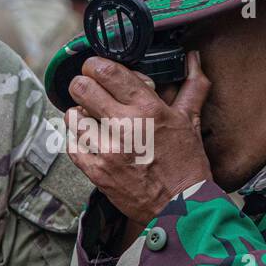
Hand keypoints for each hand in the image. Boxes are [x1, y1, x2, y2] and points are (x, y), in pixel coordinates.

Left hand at [67, 50, 212, 222]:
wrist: (182, 207)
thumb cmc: (186, 165)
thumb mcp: (190, 121)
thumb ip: (192, 86)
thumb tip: (194, 59)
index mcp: (148, 108)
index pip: (107, 71)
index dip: (95, 65)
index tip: (96, 69)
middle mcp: (125, 125)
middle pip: (81, 88)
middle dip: (83, 85)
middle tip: (89, 91)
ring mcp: (108, 150)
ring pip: (72, 116)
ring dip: (79, 113)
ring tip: (89, 118)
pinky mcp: (97, 171)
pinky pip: (71, 145)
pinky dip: (77, 139)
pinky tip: (89, 139)